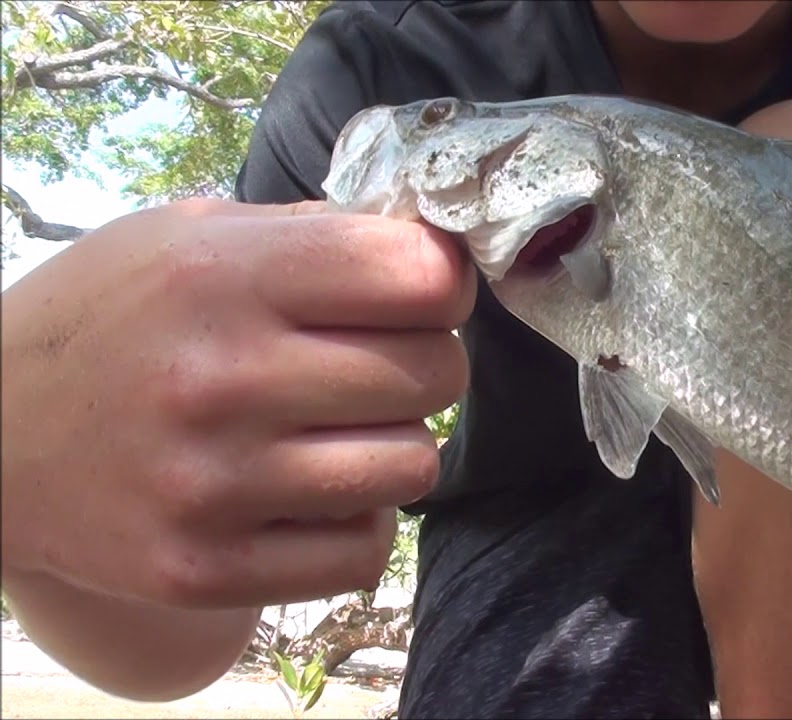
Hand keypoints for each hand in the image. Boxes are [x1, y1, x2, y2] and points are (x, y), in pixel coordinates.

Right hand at [1, 198, 473, 608]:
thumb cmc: (107, 319)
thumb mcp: (186, 235)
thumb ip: (311, 234)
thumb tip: (432, 251)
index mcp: (223, 276)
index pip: (418, 275)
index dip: (442, 283)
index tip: (420, 293)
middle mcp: (220, 380)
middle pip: (435, 372)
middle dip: (426, 361)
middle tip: (377, 364)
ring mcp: (213, 485)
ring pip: (414, 465)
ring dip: (395, 445)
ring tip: (339, 429)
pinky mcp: (204, 568)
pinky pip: (365, 550)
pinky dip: (356, 519)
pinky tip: (312, 491)